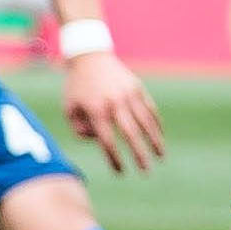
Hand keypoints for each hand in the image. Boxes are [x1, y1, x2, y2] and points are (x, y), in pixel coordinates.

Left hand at [60, 50, 165, 172]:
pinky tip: (159, 137)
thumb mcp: (69, 109)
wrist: (90, 58)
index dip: (114, 158)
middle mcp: (115, 102)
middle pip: (131, 133)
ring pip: (146, 121)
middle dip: (139, 154)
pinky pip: (150, 109)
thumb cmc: (77, 88)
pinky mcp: (138, 88)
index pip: (107, 140)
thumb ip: (79, 130)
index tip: (120, 172)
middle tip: (145, 171)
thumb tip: (98, 140)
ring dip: (155, 141)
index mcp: (96, 109)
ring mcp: (129, 94)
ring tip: (161, 157)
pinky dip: (156, 125)